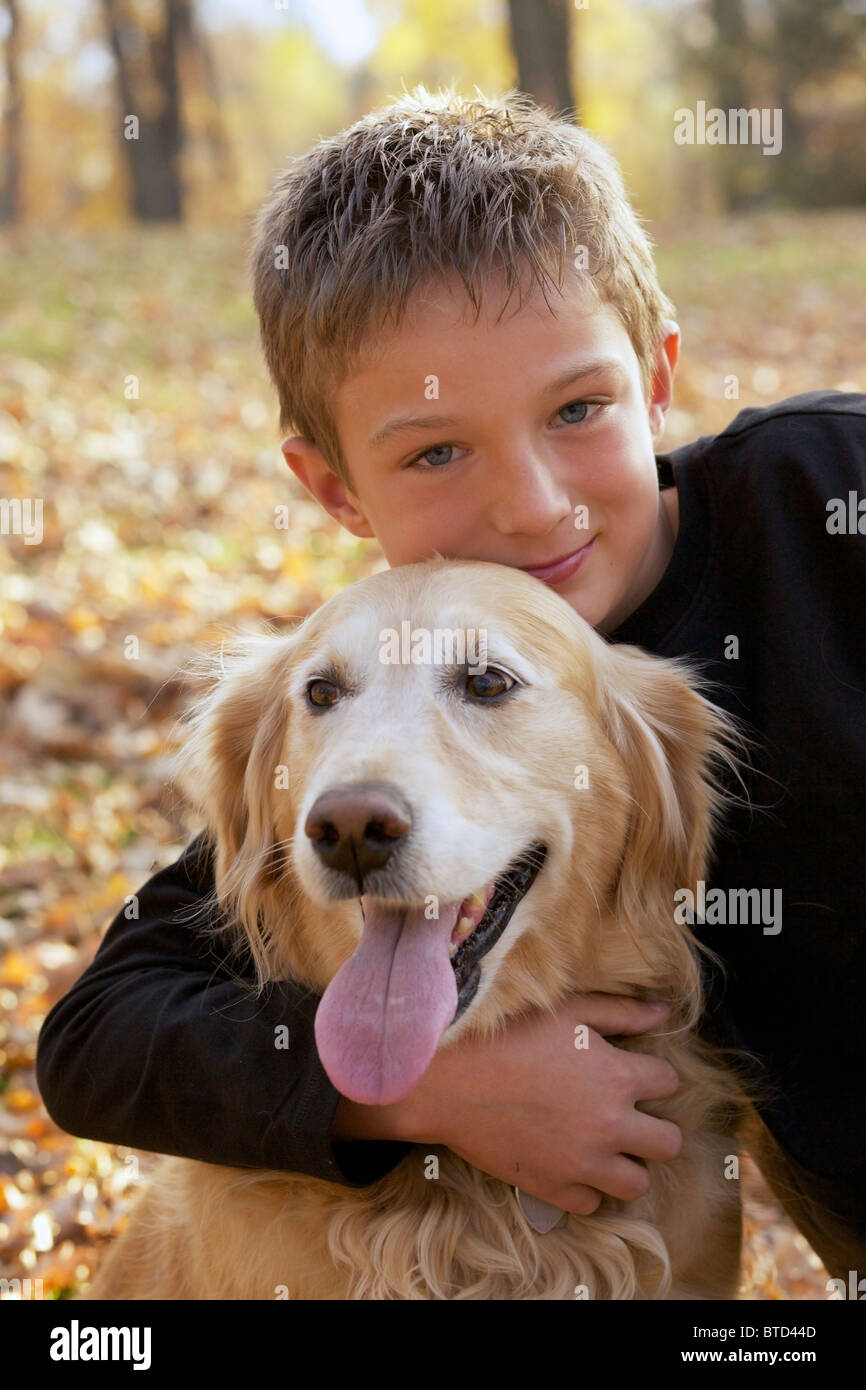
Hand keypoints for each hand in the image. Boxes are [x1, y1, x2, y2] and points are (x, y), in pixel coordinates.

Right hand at [334, 992, 681, 1214]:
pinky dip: (586, 1188)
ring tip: (605, 1146)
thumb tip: (664, 1013)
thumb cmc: (507, 1033)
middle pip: (668, 1143)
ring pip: (637, 1184)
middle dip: (655, 1128)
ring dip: (627, 1164)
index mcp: (618, 1075)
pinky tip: (570, 1163)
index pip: (669, 1084)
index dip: (653, 1076)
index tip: (632, 1073)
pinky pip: (591, 1204)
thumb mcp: (569, 1010)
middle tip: (628, 1116)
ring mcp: (583, 1163)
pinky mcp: (552, 1189)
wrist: (448, 1078)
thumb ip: (622, 1012)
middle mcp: (610, 1124)